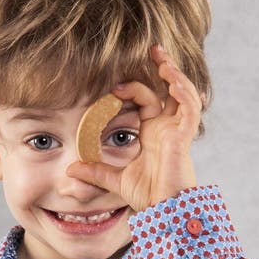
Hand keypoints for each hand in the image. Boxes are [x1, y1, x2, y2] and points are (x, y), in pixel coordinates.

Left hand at [65, 44, 204, 212]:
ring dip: (174, 74)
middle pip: (169, 90)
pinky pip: (189, 109)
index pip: (146, 100)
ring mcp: (177, 131)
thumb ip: (94, 172)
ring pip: (182, 94)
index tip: (115, 86)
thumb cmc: (147, 196)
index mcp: (152, 133)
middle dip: (163, 68)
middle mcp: (167, 128)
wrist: (164, 211)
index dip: (133, 89)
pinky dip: (184, 93)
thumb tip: (70, 170)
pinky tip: (173, 81)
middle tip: (152, 48)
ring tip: (162, 58)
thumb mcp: (115, 180)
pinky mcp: (184, 138)